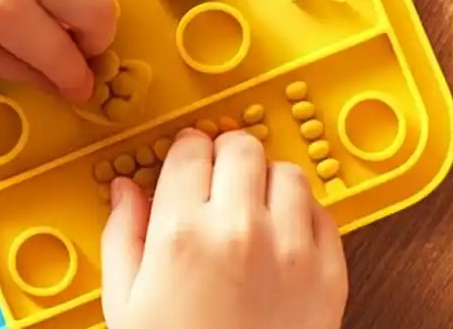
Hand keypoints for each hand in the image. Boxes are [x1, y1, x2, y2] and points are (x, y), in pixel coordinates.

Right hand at [101, 129, 347, 328]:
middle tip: (220, 177)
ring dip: (269, 181)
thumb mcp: (126, 305)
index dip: (186, 151)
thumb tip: (125, 191)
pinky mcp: (330, 272)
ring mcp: (291, 249)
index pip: (190, 149)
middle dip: (227, 155)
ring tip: (254, 207)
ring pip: (289, 173)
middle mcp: (240, 229)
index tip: (187, 161)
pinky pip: (324, 214)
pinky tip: (284, 236)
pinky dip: (305, 216)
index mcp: (182, 232)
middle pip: (243, 147)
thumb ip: (123, 235)